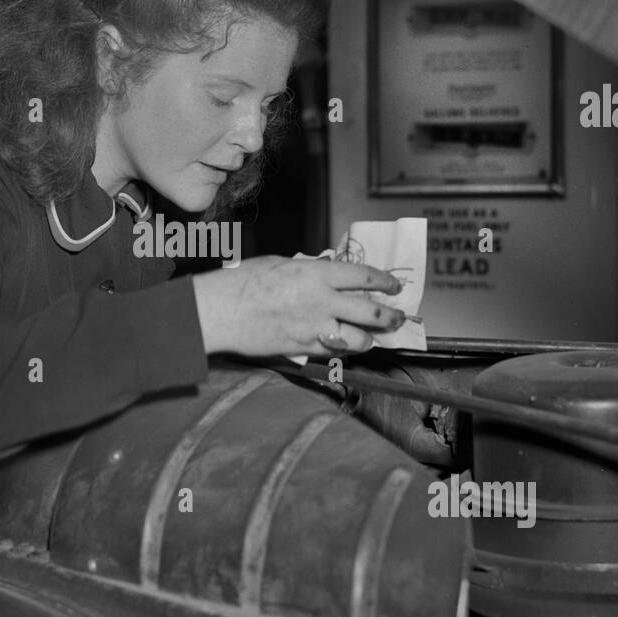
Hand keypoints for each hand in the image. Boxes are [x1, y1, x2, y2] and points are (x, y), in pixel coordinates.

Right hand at [191, 255, 407, 357]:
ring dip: (370, 340)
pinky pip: (334, 352)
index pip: (364, 277)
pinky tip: (345, 347)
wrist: (220, 311)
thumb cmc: (243, 282)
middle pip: (371, 311)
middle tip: (398, 317)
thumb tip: (325, 274)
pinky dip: (344, 350)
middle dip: (390, 317)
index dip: (385, 282)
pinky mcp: (303, 348)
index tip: (394, 286)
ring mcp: (314, 327)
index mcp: (317, 274)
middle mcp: (322, 301)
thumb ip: (309, 271)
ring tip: (373, 338)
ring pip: (358, 339)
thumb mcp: (280, 264)